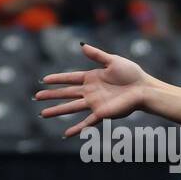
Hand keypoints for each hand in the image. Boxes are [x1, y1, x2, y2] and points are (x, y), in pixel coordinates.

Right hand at [35, 43, 150, 137]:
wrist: (144, 89)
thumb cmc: (132, 74)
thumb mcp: (112, 60)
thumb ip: (97, 55)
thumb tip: (82, 45)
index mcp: (92, 78)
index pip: (70, 78)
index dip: (57, 79)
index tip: (44, 80)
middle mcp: (91, 91)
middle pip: (66, 93)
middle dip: (51, 95)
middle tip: (36, 97)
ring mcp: (95, 103)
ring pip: (71, 107)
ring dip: (57, 110)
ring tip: (43, 113)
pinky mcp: (102, 113)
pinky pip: (87, 122)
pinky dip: (77, 128)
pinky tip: (66, 134)